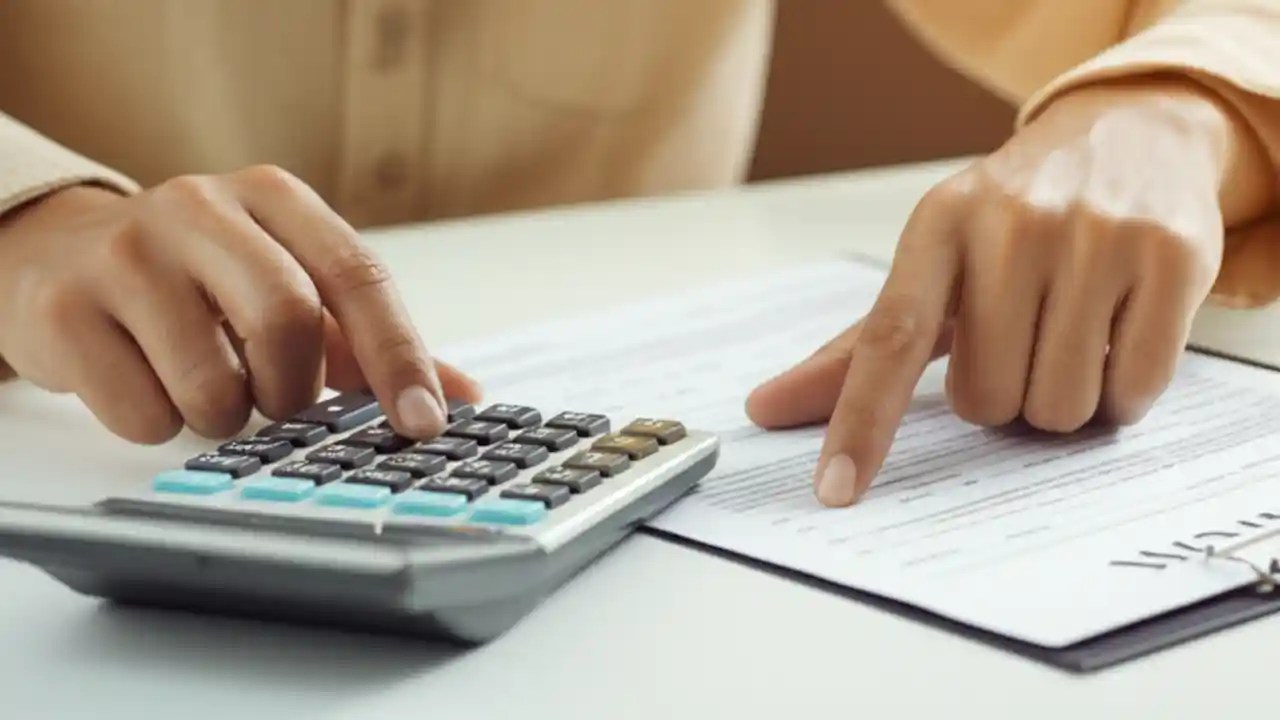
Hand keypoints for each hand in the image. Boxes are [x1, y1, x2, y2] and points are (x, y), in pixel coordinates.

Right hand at [0, 166, 480, 443]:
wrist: (60, 254)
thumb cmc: (199, 278)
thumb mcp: (289, 284)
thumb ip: (370, 340)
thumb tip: (460, 395)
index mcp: (273, 198)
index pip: (357, 275)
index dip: (399, 357)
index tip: (425, 422)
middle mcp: (199, 207)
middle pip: (286, 322)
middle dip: (294, 389)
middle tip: (279, 400)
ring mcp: (125, 253)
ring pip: (211, 384)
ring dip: (224, 415)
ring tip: (207, 387)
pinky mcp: (64, 308)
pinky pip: (142, 412)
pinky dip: (160, 423)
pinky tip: (147, 384)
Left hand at [746, 79, 1270, 506]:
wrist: (1128, 133)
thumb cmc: (1012, 218)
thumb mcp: (933, 261)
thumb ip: (855, 348)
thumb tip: (764, 410)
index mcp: (938, 226)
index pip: (888, 340)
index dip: (861, 422)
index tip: (835, 490)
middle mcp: (1012, 224)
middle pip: (986, 400)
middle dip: (1002, 395)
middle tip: (1022, 338)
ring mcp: (1094, 236)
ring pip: (1059, 406)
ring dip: (1062, 398)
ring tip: (1071, 332)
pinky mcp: (1171, 256)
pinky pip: (1132, 391)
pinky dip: (1121, 392)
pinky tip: (1116, 335)